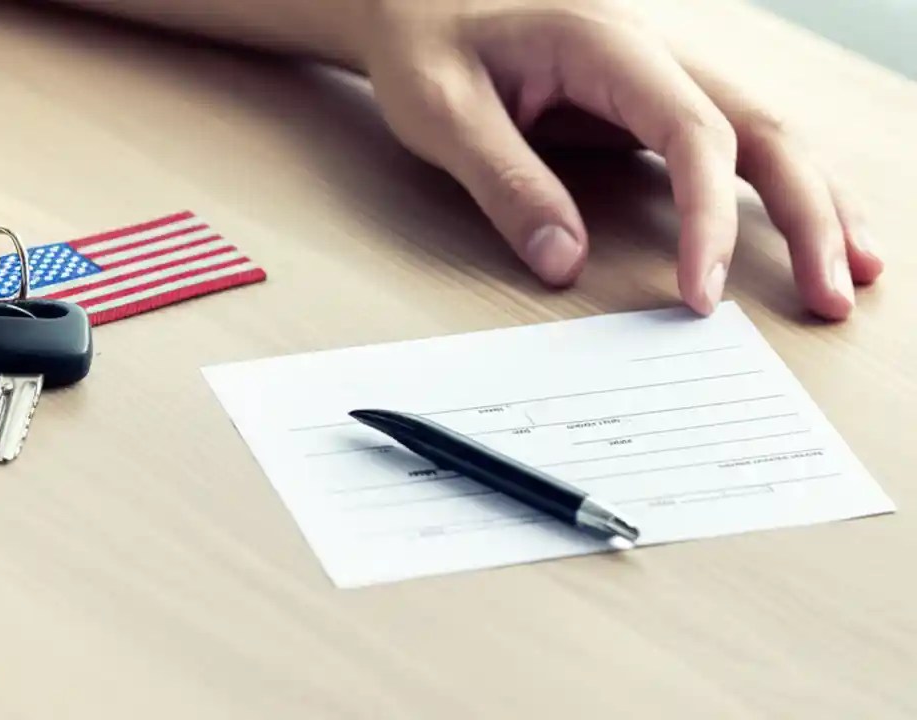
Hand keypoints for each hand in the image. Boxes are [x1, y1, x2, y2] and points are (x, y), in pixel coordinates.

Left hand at [355, 0, 883, 318]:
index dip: (711, 217)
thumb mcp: (443, 112)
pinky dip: (772, 189)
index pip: (692, 133)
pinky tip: (801, 227)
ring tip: (851, 272)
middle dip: (807, 213)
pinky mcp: (645, 104)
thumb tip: (565, 263)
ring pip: (761, 131)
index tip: (702, 293)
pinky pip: (727, 145)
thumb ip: (504, 181)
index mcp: (606, 43)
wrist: (414, 1)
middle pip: (759, 128)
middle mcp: (651, 53)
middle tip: (832, 294)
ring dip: (813, 200)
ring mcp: (656, 77)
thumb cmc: (425, 41)